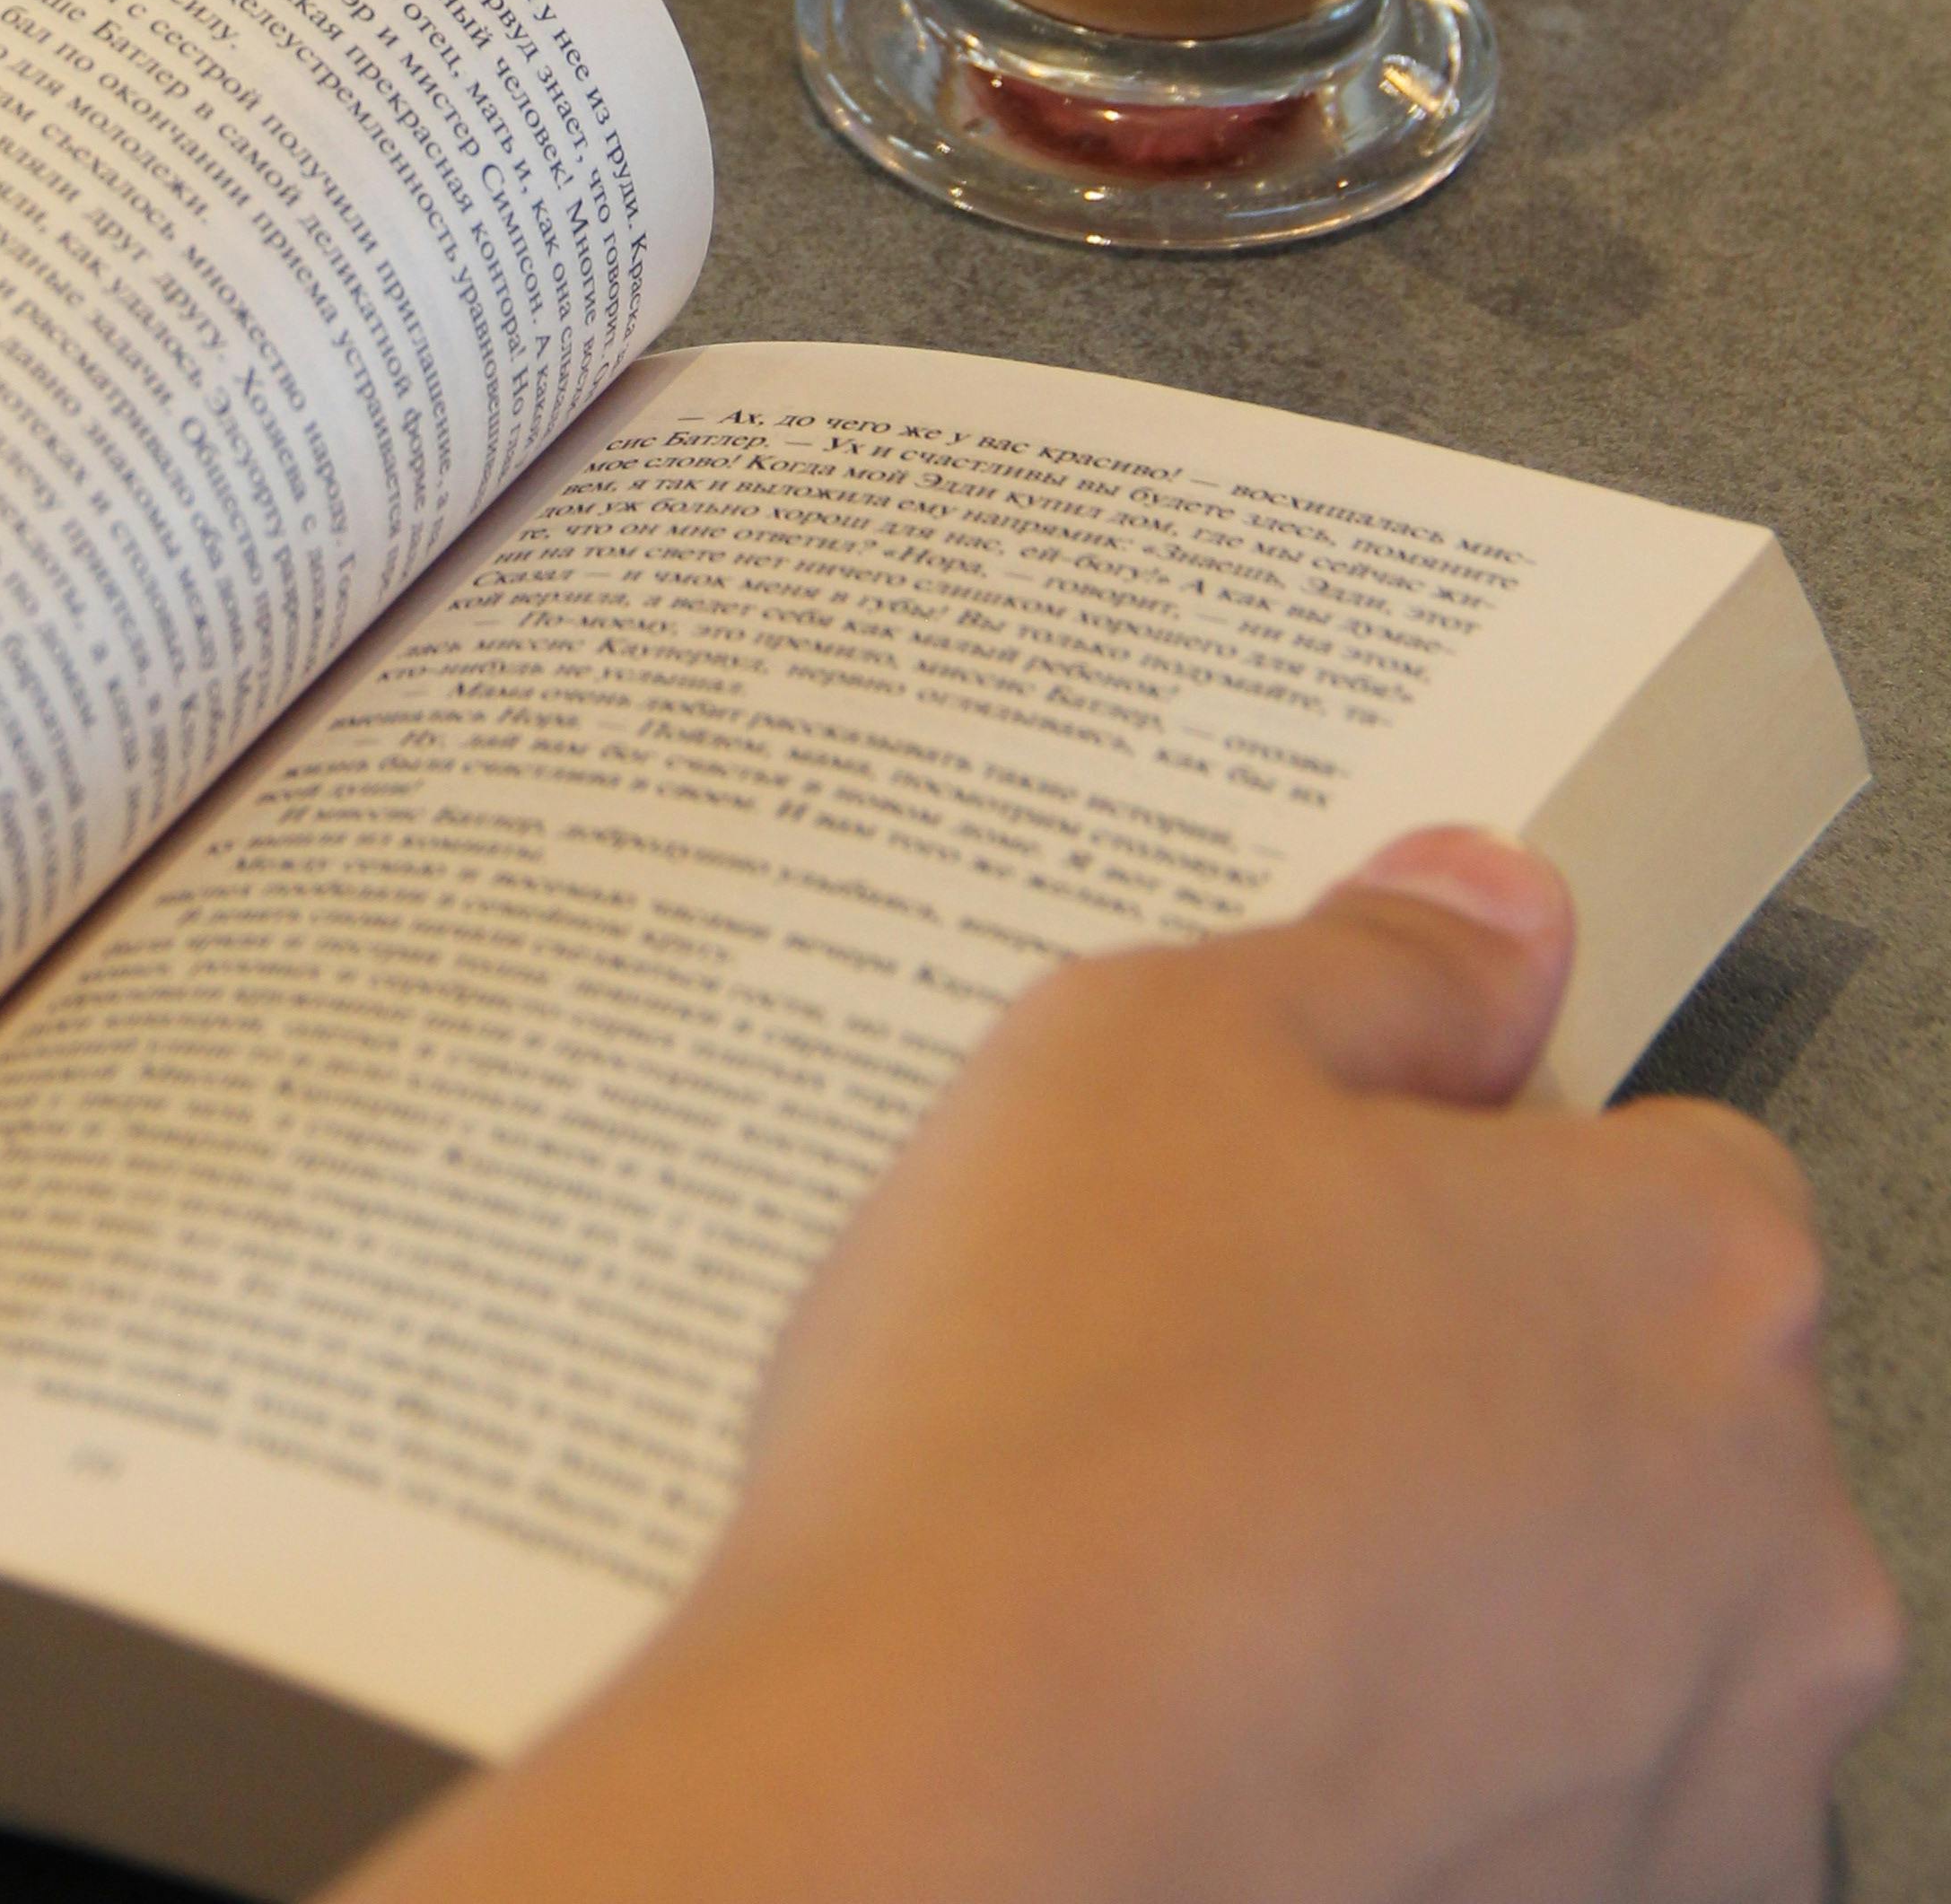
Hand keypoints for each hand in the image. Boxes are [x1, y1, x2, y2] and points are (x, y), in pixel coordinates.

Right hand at [338, 836, 1899, 1903]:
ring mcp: (1710, 1788)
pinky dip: (1429, 1790)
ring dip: (1461, 1604)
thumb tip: (1484, 914)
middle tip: (1229, 1389)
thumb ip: (1366, 969)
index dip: (1472, 1170)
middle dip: (1474, 1390)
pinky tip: (1243, 1742)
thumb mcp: (1145, 1051)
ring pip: (1603, 1639)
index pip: (1660, 1169)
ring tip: (1203, 1582)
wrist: (954, 1831)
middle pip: (1647, 1411)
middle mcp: (1773, 1549)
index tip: (1319, 1202)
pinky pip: (1542, 1827)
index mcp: (1696, 1281)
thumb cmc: (1055, 1447)